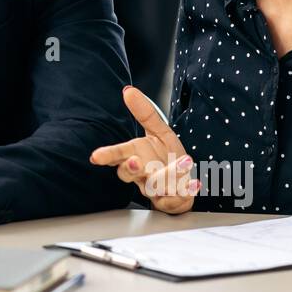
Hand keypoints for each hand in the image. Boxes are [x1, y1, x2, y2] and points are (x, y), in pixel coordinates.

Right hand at [90, 84, 198, 213]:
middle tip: (135, 162)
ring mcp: (155, 189)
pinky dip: (187, 190)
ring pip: (155, 185)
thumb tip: (128, 90)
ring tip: (185, 161)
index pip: (117, 155)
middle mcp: (141, 175)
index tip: (96, 157)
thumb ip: (145, 114)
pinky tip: (195, 184)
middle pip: (127, 175)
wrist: (183, 182)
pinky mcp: (170, 201)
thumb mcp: (159, 132)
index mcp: (135, 156)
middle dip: (130, 169)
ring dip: (170, 174)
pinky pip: (177, 199)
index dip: (106, 156)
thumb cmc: (164, 157)